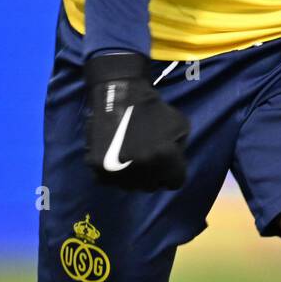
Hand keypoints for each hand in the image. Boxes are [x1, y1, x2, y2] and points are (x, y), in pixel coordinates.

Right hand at [84, 52, 188, 191]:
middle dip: (153, 174)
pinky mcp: (99, 170)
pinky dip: (114, 172)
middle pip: (152, 186)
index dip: (172, 172)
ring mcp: (119, 172)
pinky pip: (111, 181)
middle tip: (147, 157)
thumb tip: (172, 166)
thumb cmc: (153, 108)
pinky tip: (116, 156)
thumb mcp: (181, 125)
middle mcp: (143, 170)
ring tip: (131, 155)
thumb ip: (180, 150)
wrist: (119, 95)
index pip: (175, 182)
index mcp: (165, 159)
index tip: (166, 163)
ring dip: (133, 174)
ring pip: (131, 186)